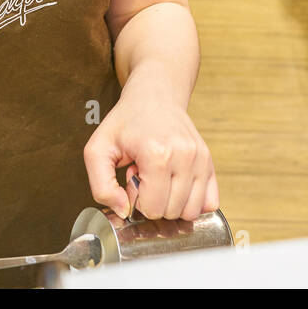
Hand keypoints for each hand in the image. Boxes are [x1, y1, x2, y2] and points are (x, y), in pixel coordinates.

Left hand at [84, 63, 218, 221]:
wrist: (154, 96)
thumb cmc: (125, 122)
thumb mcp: (97, 149)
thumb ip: (101, 187)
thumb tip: (123, 212)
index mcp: (157, 155)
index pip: (152, 209)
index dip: (136, 200)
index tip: (133, 177)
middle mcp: (184, 157)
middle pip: (171, 212)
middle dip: (154, 201)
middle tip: (145, 176)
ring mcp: (201, 159)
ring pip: (191, 211)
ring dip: (172, 202)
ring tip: (160, 178)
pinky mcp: (209, 161)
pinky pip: (210, 202)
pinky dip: (191, 201)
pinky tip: (176, 184)